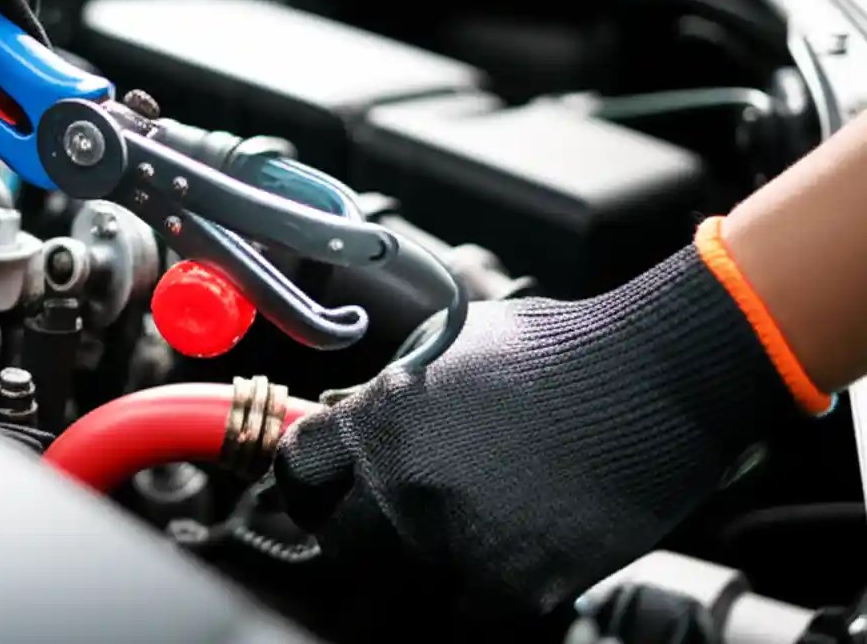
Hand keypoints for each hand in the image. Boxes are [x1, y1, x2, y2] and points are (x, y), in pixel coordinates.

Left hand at [273, 241, 798, 631]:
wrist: (658, 378)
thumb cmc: (566, 349)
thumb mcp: (455, 343)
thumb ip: (397, 392)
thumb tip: (362, 418)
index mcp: (381, 417)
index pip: (297, 472)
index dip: (312, 489)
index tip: (330, 500)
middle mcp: (401, 482)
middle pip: (337, 548)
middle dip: (360, 544)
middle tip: (394, 541)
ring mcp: (451, 540)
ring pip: (391, 598)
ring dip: (415, 585)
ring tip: (453, 561)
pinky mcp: (511, 587)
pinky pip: (462, 629)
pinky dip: (475, 615)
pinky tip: (502, 584)